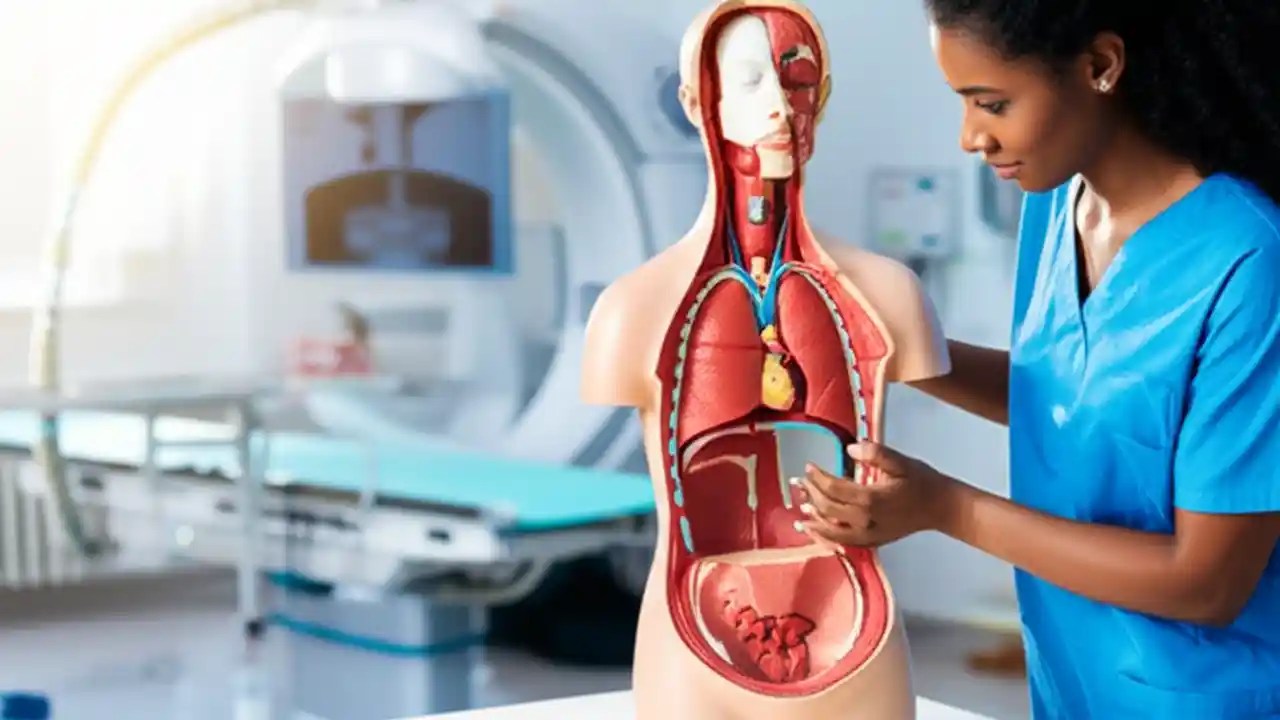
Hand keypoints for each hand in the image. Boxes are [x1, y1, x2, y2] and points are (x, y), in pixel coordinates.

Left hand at [795, 441, 958, 547]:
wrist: (940, 508)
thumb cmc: (921, 481)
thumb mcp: (900, 461)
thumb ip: (875, 453)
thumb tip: (850, 447)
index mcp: (870, 499)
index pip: (833, 488)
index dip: (817, 477)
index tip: (809, 466)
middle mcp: (864, 520)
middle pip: (828, 508)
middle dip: (811, 494)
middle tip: (801, 482)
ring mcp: (867, 535)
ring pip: (831, 530)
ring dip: (813, 519)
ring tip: (800, 509)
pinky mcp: (872, 543)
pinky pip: (842, 543)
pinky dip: (826, 537)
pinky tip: (816, 531)